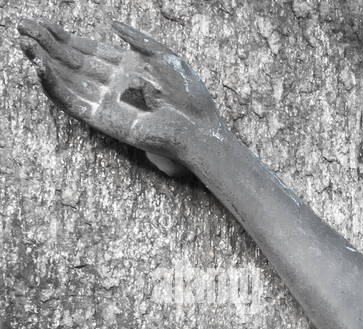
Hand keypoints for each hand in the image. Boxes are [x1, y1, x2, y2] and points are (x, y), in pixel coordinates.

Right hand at [17, 19, 223, 172]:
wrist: (197, 129)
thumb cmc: (189, 96)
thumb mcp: (165, 57)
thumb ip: (137, 39)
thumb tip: (111, 24)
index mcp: (125, 68)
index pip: (86, 49)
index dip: (63, 36)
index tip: (42, 22)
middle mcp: (111, 84)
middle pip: (70, 61)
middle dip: (46, 44)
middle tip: (22, 27)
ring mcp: (105, 102)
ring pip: (66, 80)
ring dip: (43, 62)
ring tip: (25, 44)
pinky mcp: (102, 119)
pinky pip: (72, 102)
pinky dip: (54, 86)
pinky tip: (40, 68)